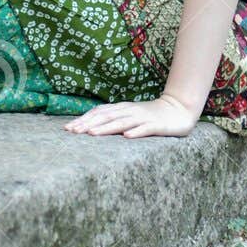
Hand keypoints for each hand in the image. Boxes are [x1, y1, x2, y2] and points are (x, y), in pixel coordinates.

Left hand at [63, 91, 199, 138]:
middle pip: (107, 116)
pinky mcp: (157, 125)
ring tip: (92, 134)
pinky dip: (136, 132)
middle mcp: (130, 111)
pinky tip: (127, 137)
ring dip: (107, 128)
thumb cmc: (151, 116)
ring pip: (122, 122)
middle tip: (73, 132)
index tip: (68, 129)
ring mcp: (143, 117)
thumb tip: (90, 126)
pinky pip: (145, 129)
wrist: (179, 109)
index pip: (99, 113)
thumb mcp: (130, 116)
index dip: (84, 119)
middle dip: (89, 123)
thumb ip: (114, 119)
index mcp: (122, 109)